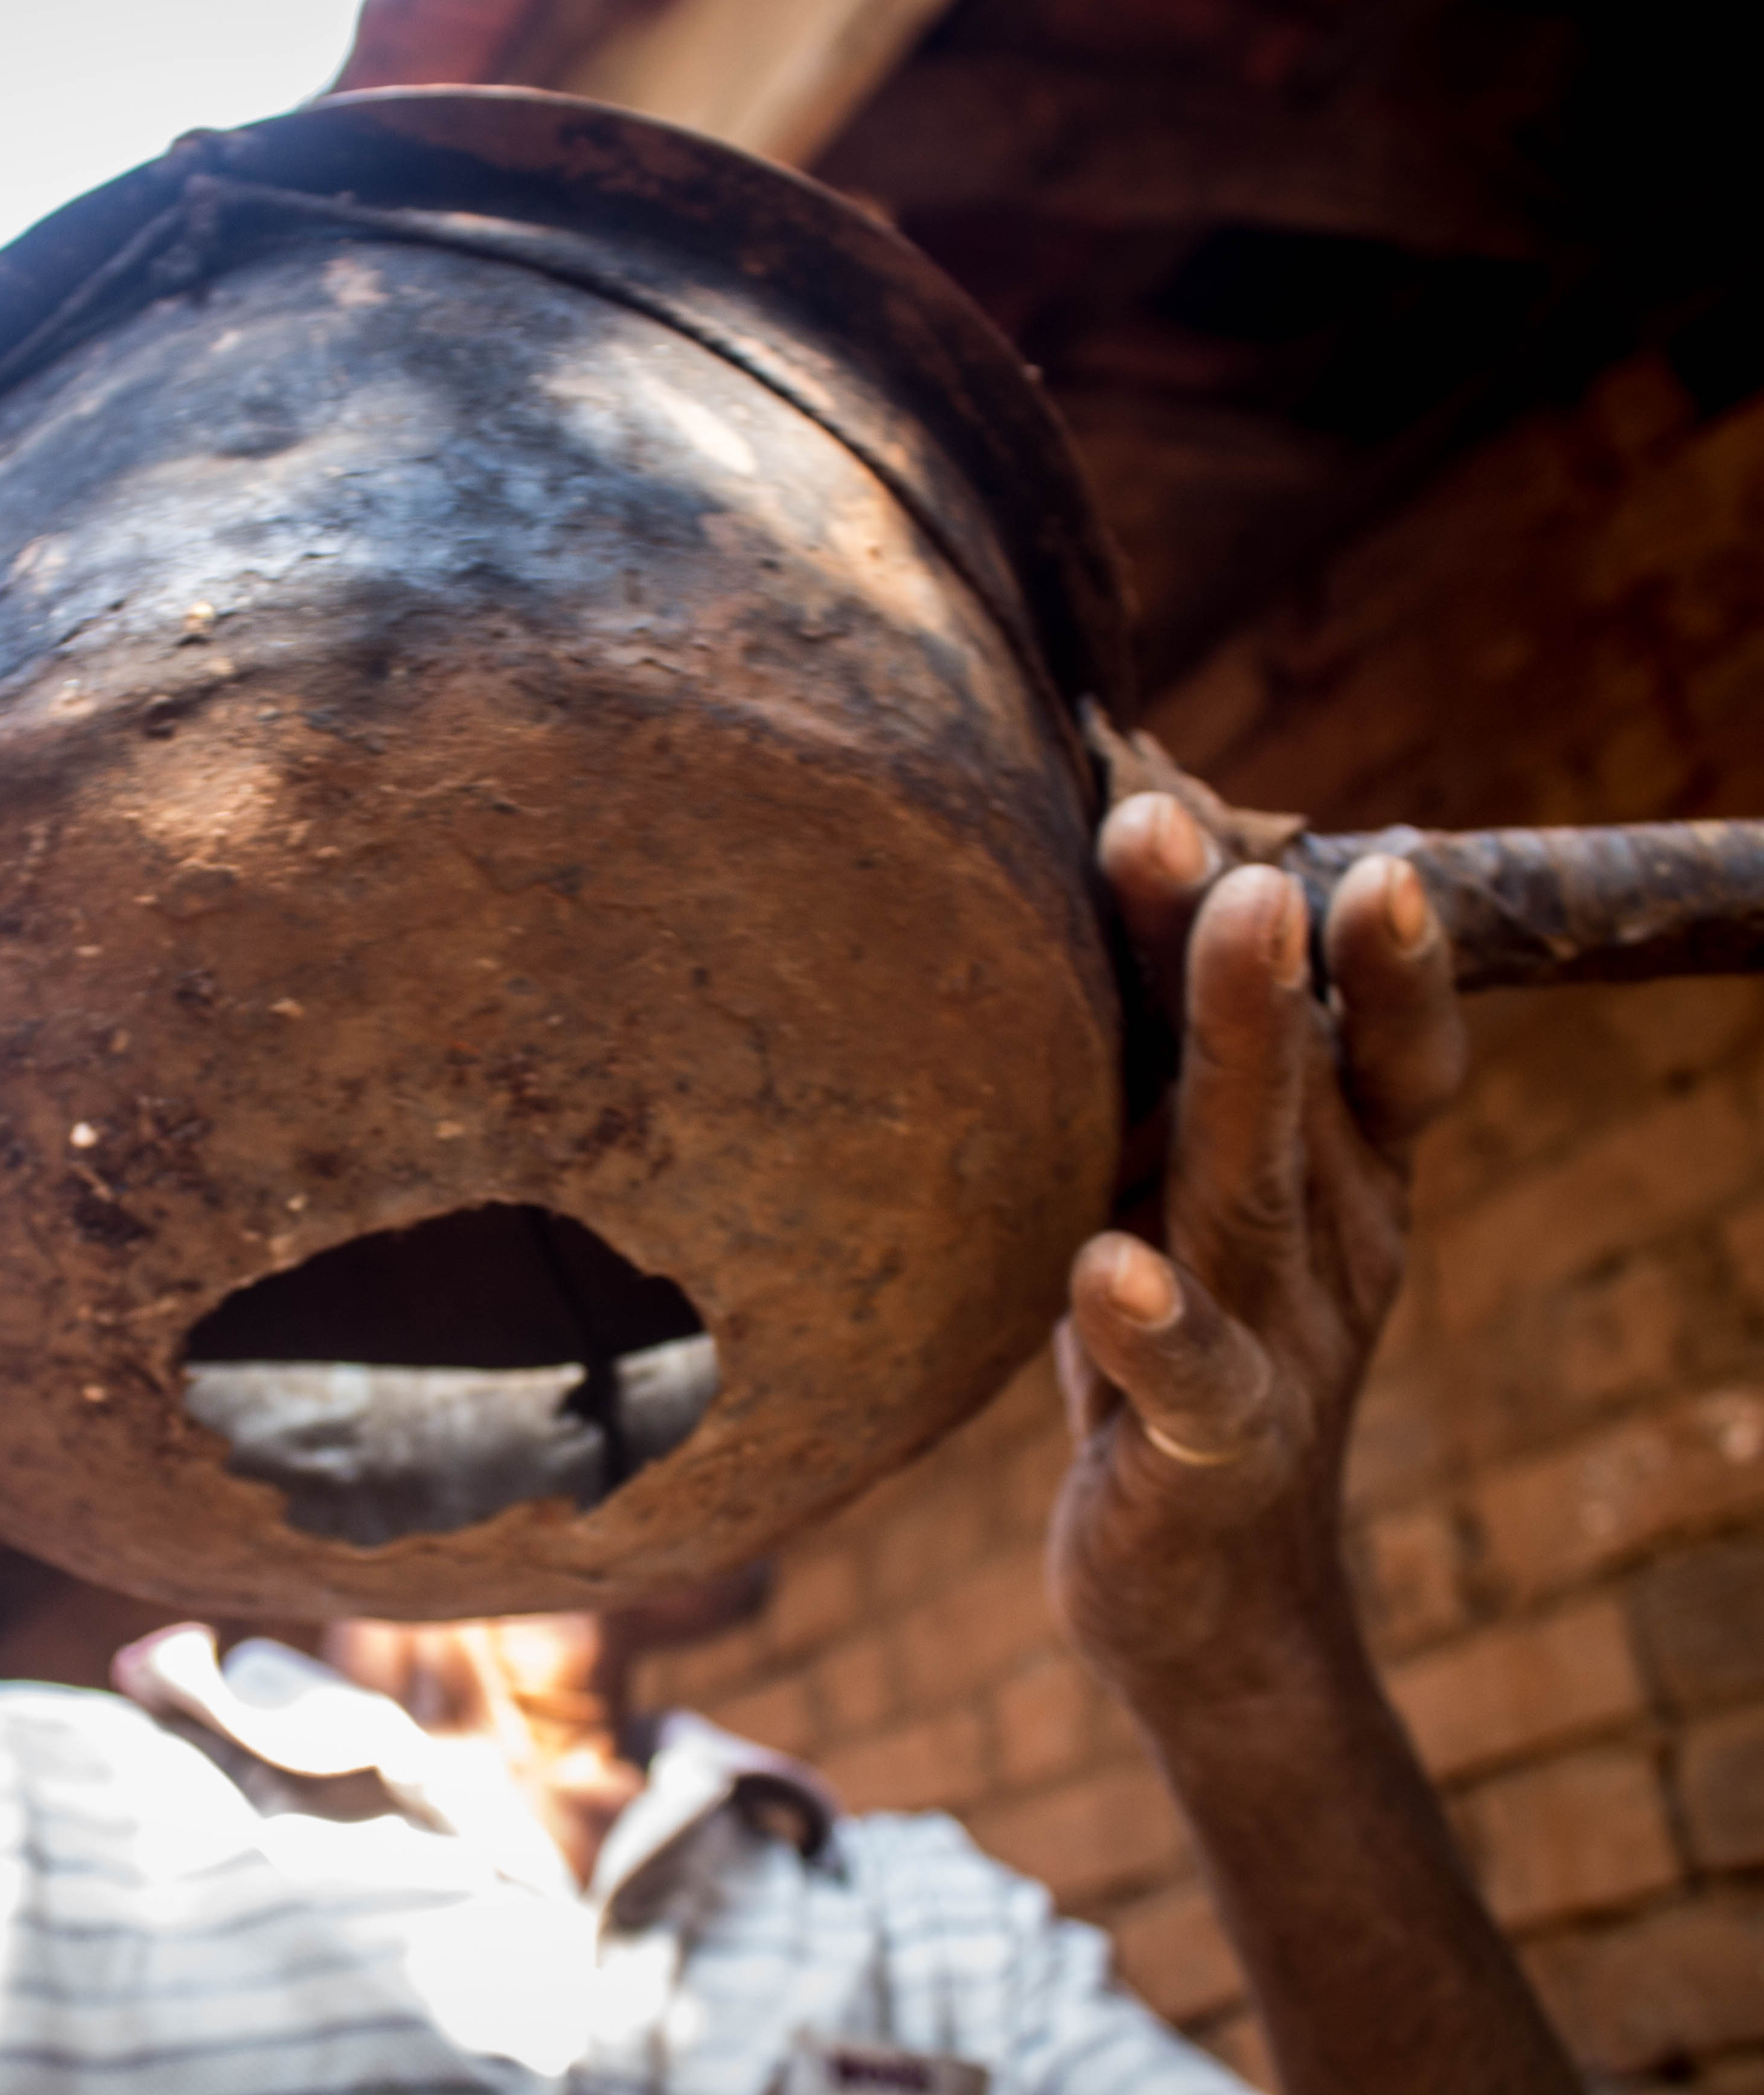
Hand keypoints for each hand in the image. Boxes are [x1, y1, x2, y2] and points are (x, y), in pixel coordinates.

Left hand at [1048, 792, 1464, 1712]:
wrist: (1216, 1599)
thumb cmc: (1190, 1348)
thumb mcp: (1194, 1203)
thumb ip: (1176, 1076)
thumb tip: (1125, 883)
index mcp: (1342, 1181)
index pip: (1383, 1050)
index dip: (1379, 953)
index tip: (1332, 843)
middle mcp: (1330, 1250)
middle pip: (1301, 1089)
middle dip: (1274, 964)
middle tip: (1241, 856)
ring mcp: (1280, 1351)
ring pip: (1253, 1195)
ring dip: (1241, 1063)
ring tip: (1233, 943)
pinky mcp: (1209, 1456)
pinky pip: (1191, 1386)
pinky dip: (1152, 1327)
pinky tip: (1107, 1272)